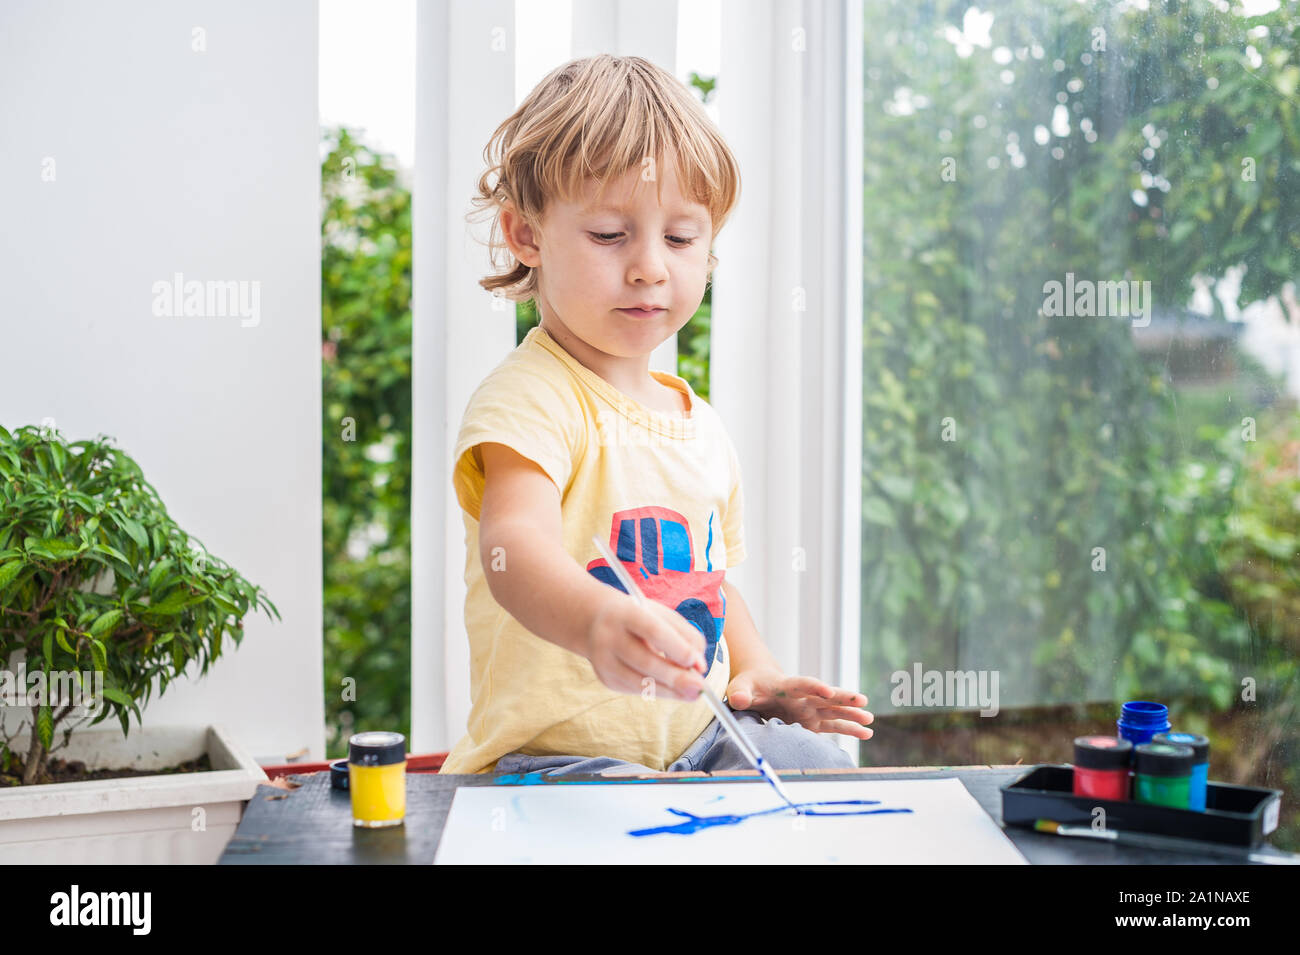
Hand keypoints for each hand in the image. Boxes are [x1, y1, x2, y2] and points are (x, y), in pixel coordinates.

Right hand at [584, 595, 709, 701]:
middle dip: (676, 678)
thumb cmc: (637, 615)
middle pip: (646, 662)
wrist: (593, 620)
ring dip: (671, 691)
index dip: (678, 649)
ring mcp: (603, 661)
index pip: (653, 631)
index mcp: (625, 612)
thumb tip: (699, 667)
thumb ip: (685, 635)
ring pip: (641, 682)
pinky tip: (673, 690)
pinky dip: (659, 691)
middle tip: (700, 688)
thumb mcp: (660, 614)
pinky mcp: (606, 679)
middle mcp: (609, 636)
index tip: (698, 663)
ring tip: (693, 694)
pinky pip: (637, 690)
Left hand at [726, 667, 873, 738]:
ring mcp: (810, 708)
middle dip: (843, 698)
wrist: (758, 685)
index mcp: (786, 684)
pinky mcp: (811, 721)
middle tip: (862, 700)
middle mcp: (803, 696)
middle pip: (826, 695)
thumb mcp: (740, 687)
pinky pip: (832, 725)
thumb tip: (737, 699)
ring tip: (869, 720)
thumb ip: (739, 693)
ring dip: (851, 714)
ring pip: (834, 710)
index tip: (828, 691)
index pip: (803, 684)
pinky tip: (866, 733)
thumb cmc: (748, 686)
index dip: (815, 686)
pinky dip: (848, 729)